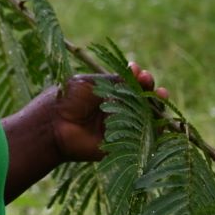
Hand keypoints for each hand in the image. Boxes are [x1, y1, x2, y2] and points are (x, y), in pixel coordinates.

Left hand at [36, 63, 167, 164]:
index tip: (140, 73)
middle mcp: (119, 110)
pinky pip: (143, 140)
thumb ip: (115, 81)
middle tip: (151, 83)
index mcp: (111, 93)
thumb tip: (136, 71)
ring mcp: (121, 127)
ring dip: (157, 107)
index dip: (141, 78)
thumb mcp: (92, 83)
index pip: (134, 85)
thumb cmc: (68, 98)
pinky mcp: (121, 144)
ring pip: (148, 118)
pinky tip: (161, 121)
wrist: (53, 124)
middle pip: (144, 101)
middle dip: (151, 90)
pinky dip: (156, 131)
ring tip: (160, 95)